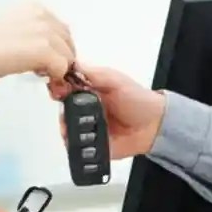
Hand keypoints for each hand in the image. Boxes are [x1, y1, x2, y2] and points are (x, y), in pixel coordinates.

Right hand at [0, 1, 74, 82]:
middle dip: (60, 57)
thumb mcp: (10, 27)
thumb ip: (30, 33)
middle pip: (67, 41)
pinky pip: (62, 69)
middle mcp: (42, 16)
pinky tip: (37, 76)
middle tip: (45, 69)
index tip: (47, 57)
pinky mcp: (45, 50)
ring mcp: (45, 32)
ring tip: (37, 72)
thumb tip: (39, 49)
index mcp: (33, 8)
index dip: (55, 47)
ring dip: (57, 68)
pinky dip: (54, 77)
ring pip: (68, 56)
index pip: (59, 29)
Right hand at [50, 63, 165, 159]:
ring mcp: (88, 128)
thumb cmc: (138, 100)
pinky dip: (74, 145)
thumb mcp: (116, 81)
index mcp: (90, 91)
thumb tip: (72, 65)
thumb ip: (95, 74)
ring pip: (67, 129)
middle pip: (63, 110)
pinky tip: (77, 142)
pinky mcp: (93, 145)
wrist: (154, 127)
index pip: (66, 88)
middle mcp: (86, 109)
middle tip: (67, 113)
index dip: (59, 88)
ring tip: (71, 129)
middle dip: (62, 112)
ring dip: (66, 129)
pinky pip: (77, 147)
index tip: (57, 90)